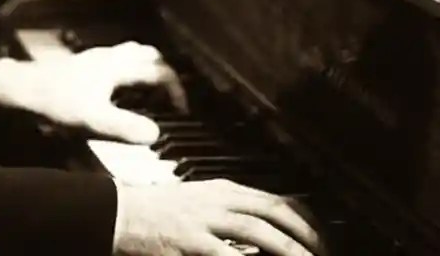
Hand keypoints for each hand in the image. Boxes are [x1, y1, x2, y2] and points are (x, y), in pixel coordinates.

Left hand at [0, 41, 185, 143]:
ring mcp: (97, 57)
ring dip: (146, 69)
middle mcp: (111, 56)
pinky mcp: (86, 63)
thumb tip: (155, 134)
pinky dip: (129, 71)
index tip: (181, 110)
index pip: (159, 70)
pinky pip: (118, 59)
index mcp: (119, 66)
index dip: (175, 90)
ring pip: (132, 53)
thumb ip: (126, 127)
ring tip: (149, 92)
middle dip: (164, 74)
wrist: (23, 89)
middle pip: (149, 55)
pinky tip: (121, 91)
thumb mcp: (94, 120)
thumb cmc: (58, 102)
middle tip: (168, 97)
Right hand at [115, 179, 321, 255]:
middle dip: (306, 235)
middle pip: (275, 212)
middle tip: (323, 253)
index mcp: (225, 190)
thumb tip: (264, 231)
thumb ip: (231, 213)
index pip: (278, 200)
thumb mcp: (200, 203)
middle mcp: (219, 200)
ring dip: (289, 249)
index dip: (306, 220)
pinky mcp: (189, 241)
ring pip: (259, 231)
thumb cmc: (157, 213)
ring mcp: (205, 220)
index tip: (320, 239)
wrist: (116, 213)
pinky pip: (227, 255)